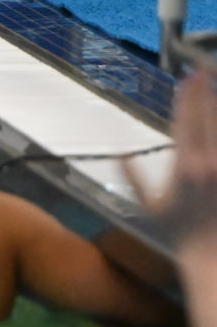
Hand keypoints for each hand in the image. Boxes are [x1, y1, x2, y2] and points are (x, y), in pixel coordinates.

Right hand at [125, 67, 216, 260]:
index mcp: (184, 165)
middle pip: (209, 116)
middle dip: (206, 90)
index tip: (189, 75)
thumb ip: (134, 177)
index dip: (187, 95)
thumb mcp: (150, 207)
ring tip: (216, 86)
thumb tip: (119, 155)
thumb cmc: (181, 234)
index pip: (186, 120)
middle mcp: (210, 163)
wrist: (213, 258)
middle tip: (204, 69)